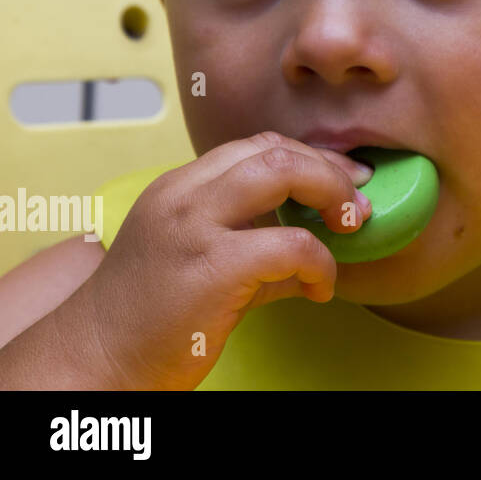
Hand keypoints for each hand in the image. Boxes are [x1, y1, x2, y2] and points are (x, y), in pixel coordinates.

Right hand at [75, 131, 372, 389]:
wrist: (94, 363)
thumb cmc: (150, 321)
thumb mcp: (205, 266)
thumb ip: (260, 249)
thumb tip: (320, 247)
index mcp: (180, 189)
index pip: (257, 147)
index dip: (311, 159)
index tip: (345, 180)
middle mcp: (184, 196)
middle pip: (275, 149)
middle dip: (330, 169)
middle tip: (357, 202)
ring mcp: (194, 227)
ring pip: (284, 172)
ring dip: (332, 196)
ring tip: (349, 230)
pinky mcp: (211, 267)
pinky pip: (292, 245)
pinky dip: (322, 263)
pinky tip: (321, 288)